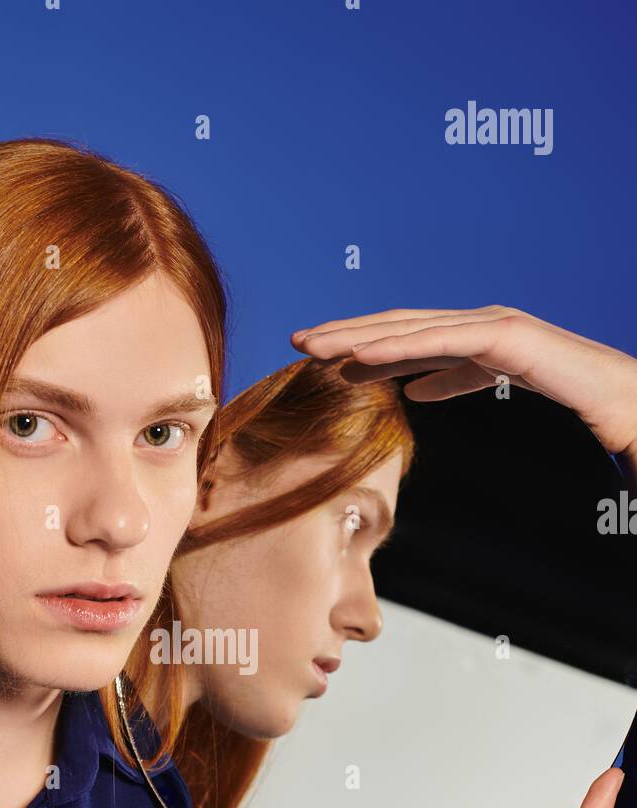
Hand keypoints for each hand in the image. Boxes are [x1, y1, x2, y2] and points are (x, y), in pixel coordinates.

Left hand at [291, 306, 636, 465]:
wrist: (620, 395)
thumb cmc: (564, 391)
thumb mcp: (487, 383)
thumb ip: (450, 379)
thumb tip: (412, 390)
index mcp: (468, 330)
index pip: (401, 335)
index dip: (357, 341)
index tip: (315, 355)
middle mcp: (474, 319)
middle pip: (396, 325)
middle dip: (344, 333)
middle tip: (296, 342)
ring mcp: (490, 323)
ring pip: (411, 329)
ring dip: (358, 336)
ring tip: (313, 348)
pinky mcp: (504, 337)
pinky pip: (442, 343)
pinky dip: (399, 348)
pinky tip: (361, 358)